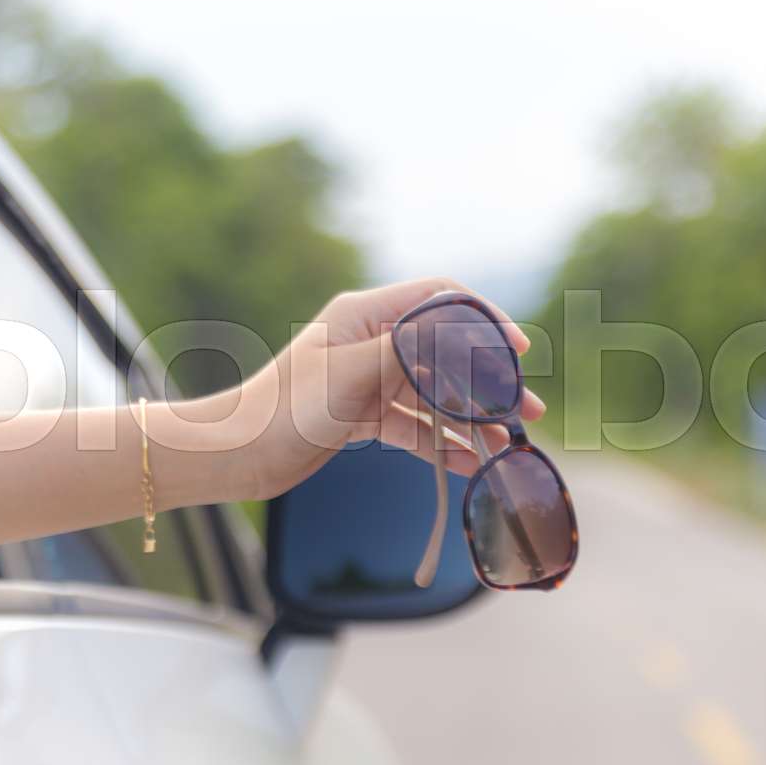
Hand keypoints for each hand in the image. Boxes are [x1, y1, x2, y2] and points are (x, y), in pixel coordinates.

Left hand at [231, 278, 545, 500]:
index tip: (519, 351)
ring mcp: (369, 379)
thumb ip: (411, 349)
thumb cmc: (285, 407)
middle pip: (447, 351)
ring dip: (472, 419)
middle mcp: (372, 340)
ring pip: (436, 394)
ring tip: (507, 446)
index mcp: (366, 314)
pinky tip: (471, 466)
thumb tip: (463, 335)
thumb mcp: (354, 373)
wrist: (238, 455)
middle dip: (489, 381)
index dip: (485, 321)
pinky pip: (415, 426)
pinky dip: (442, 444)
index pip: (442, 299)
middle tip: (527, 410)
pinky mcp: (363, 415)